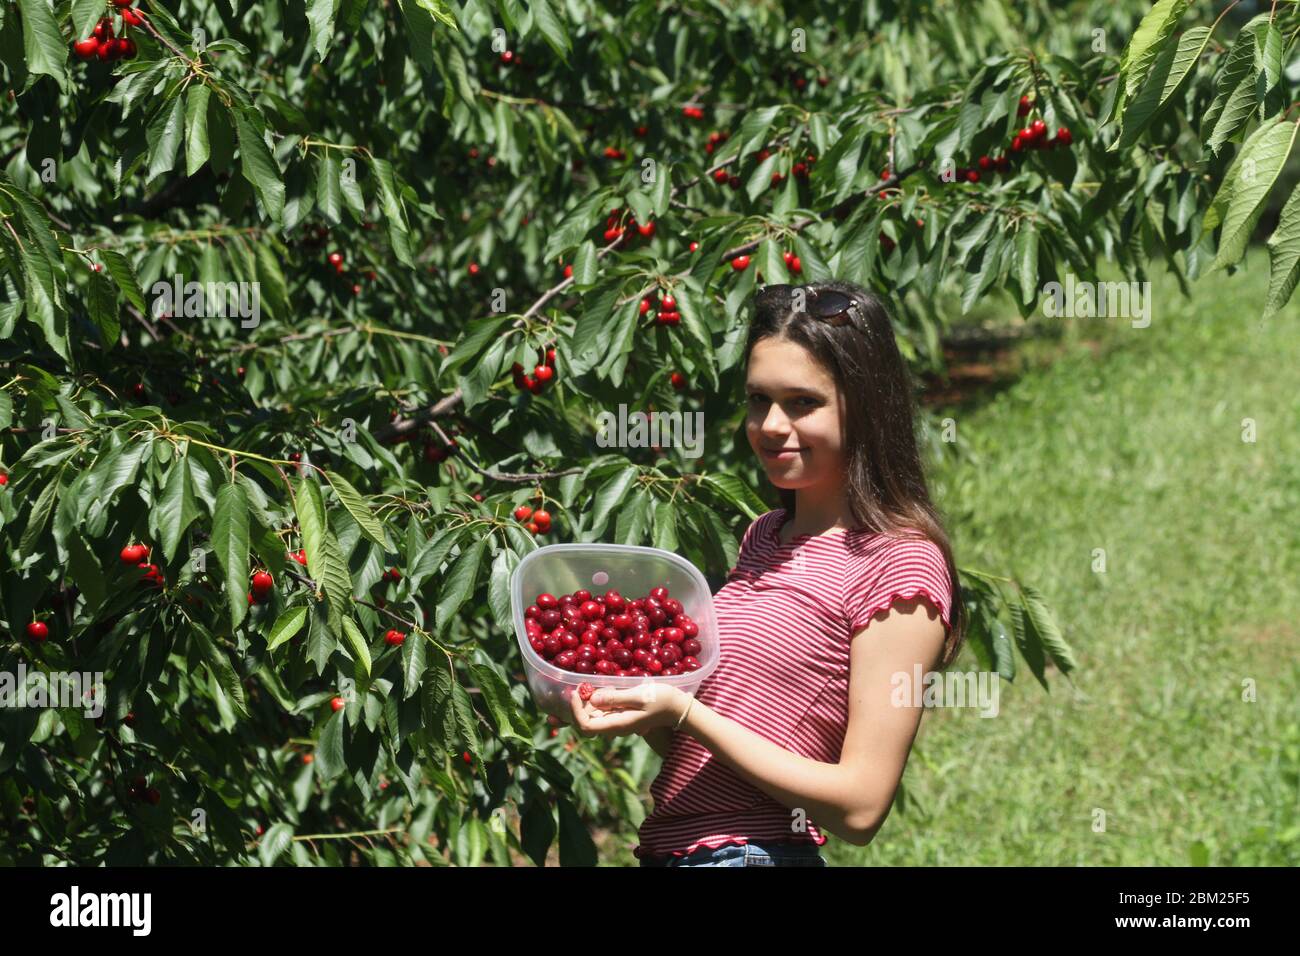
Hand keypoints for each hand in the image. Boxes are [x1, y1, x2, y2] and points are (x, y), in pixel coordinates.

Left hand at [570, 682, 688, 738]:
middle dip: (574, 709)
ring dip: (583, 704)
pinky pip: (600, 711)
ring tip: (582, 687)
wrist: (677, 707)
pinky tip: (594, 689)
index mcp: (617, 725)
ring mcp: (616, 721)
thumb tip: (592, 699)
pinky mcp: (620, 714)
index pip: (586, 726)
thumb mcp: (639, 696)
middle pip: (585, 723)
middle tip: (571, 691)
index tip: (577, 691)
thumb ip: (615, 698)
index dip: (576, 710)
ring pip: (591, 717)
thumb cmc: (661, 700)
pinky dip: (593, 701)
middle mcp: (614, 726)